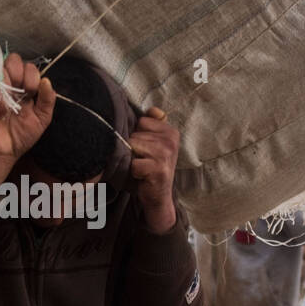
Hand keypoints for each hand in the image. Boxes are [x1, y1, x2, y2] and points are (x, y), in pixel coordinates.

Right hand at [0, 53, 55, 192]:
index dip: (32, 76)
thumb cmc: (22, 135)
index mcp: (23, 86)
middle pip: (14, 60)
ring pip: (1, 67)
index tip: (32, 92)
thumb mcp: (42, 118)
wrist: (3, 151)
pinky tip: (0, 110)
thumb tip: (46, 81)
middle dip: (21, 75)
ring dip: (9, 84)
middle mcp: (8, 83)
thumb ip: (48, 99)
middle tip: (21, 93)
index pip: (28, 66)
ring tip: (10, 105)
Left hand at [128, 107, 179, 233]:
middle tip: (144, 160)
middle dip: (134, 148)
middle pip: (136, 135)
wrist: (158, 196)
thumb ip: (153, 124)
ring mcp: (166, 155)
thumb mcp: (154, 143)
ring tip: (143, 167)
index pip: (142, 121)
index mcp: (171, 132)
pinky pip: (134, 164)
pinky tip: (142, 176)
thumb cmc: (151, 167)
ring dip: (133, 159)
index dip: (138, 135)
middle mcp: (171, 141)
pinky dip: (134, 171)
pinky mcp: (159, 169)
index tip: (146, 148)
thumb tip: (153, 110)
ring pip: (133, 147)